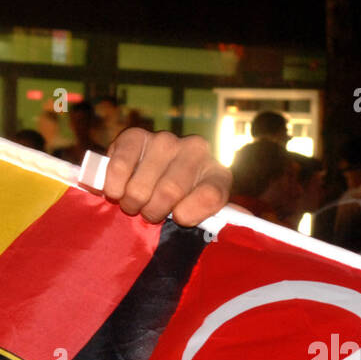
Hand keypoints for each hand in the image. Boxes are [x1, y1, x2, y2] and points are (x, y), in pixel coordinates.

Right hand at [100, 129, 231, 226]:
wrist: (149, 177)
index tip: (179, 219)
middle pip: (170, 192)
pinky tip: (116, 191)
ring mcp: (166, 140)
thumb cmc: (182, 202)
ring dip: (132, 202)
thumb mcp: (206, 213)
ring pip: (142, 185)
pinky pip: (120, 165)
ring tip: (133, 203)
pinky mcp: (136, 136)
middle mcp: (196, 150)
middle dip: (154, 211)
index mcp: (218, 173)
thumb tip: (246, 223)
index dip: (190, 213)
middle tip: (149, 214)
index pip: (211, 195)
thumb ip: (222, 220)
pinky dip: (114, 185)